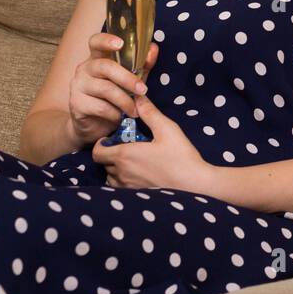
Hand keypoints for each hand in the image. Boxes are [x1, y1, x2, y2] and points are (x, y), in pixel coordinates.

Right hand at [66, 35, 158, 148]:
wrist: (94, 125)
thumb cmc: (114, 97)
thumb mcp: (131, 79)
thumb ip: (141, 64)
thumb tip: (153, 49)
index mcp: (97, 58)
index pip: (96, 42)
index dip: (106, 40)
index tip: (120, 43)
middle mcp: (84, 69)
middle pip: (105, 66)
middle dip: (128, 78)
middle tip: (143, 90)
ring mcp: (77, 86)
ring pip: (105, 89)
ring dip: (125, 101)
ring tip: (135, 110)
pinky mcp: (76, 104)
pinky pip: (101, 107)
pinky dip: (115, 113)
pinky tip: (120, 117)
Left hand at [91, 94, 207, 190]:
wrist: (194, 184)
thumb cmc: (181, 156)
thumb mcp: (167, 129)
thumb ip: (150, 113)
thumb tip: (138, 98)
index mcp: (125, 155)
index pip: (97, 152)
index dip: (101, 144)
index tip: (113, 138)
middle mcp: (121, 173)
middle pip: (103, 163)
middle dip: (110, 153)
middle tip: (127, 146)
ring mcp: (128, 187)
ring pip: (110, 177)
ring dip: (115, 168)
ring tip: (132, 161)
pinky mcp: (136, 195)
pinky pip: (119, 187)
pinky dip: (122, 180)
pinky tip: (138, 173)